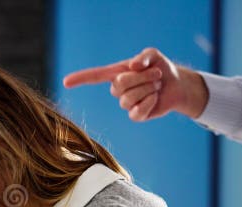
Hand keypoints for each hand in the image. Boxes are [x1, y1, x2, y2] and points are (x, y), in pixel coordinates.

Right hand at [62, 48, 208, 120]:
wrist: (176, 84)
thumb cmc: (160, 67)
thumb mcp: (153, 55)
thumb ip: (143, 56)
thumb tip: (132, 67)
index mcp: (116, 74)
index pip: (95, 76)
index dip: (80, 78)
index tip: (66, 82)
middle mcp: (118, 89)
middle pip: (118, 85)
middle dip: (141, 77)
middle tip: (156, 73)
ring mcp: (126, 104)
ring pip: (129, 99)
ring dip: (148, 88)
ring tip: (157, 83)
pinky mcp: (136, 115)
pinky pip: (137, 111)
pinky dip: (150, 101)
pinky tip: (155, 97)